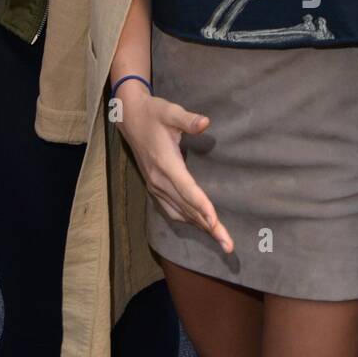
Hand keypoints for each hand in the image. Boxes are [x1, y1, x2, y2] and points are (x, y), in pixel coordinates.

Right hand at [114, 82, 233, 252]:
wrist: (129, 118)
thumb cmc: (153, 113)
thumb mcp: (170, 111)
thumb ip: (188, 119)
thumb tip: (205, 123)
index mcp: (166, 163)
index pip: (187, 190)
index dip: (202, 207)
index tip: (216, 223)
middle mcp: (159, 180)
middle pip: (188, 208)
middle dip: (209, 228)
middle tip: (228, 245)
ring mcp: (155, 186)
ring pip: (180, 212)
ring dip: (200, 228)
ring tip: (220, 241)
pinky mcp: (153, 187)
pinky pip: (171, 210)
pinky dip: (187, 220)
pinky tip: (200, 225)